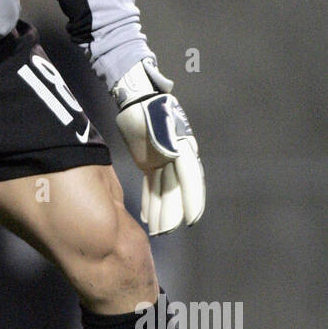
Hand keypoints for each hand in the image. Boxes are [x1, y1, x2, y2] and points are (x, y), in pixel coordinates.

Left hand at [112, 57, 205, 234]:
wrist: (136, 96)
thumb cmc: (149, 109)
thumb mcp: (159, 124)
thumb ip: (168, 141)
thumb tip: (176, 156)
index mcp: (183, 148)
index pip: (190, 179)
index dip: (191, 200)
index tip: (191, 219)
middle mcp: (178, 158)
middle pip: (176, 189)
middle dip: (171, 212)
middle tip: (164, 232)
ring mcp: (165, 162)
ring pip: (164, 191)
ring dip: (160, 211)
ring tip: (155, 230)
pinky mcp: (151, 163)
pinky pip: (153, 185)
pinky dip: (150, 201)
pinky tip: (147, 217)